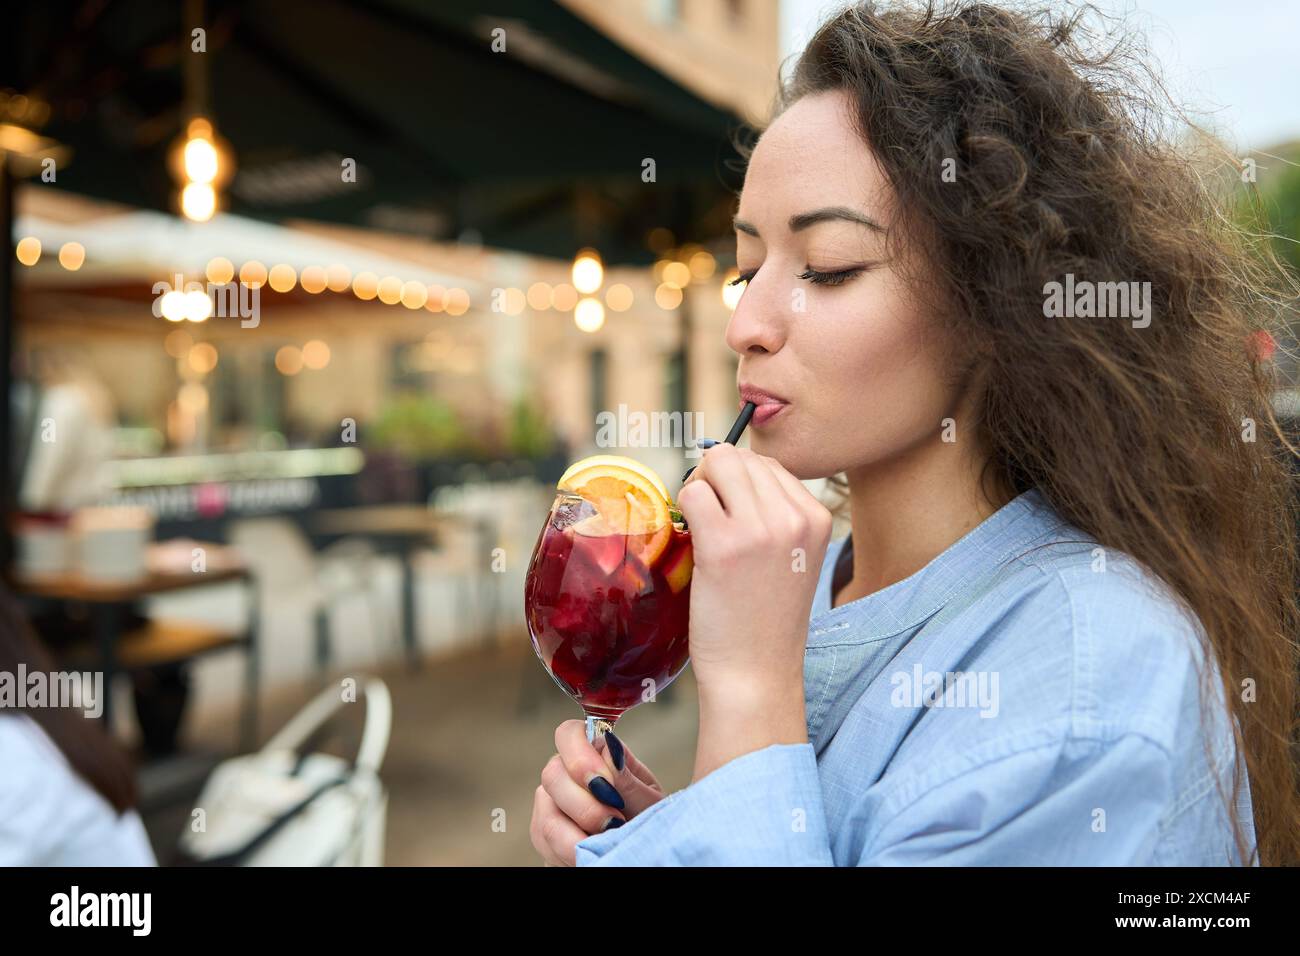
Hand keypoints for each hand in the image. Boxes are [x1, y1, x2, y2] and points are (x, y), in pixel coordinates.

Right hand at [530, 719, 664, 865]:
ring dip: (578, 836)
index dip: (580, 757)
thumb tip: (609, 743)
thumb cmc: (646, 821)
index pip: (569, 734)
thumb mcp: (649, 802)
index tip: (606, 785)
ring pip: (547, 815)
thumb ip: (628, 779)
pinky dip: (569, 852)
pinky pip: (544, 840)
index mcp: (595, 754)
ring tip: (606, 842)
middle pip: (552, 775)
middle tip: (614, 822)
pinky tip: (590, 853)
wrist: (637, 851)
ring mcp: (550, 802)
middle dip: (585, 806)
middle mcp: (566, 772)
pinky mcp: (542, 831)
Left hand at [676, 444, 832, 777]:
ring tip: (700, 531)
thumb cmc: (762, 621)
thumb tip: (728, 470)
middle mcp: (795, 517)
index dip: (737, 484)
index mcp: (816, 517)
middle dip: (714, 479)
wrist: (755, 676)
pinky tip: (691, 543)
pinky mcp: (725, 545)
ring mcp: (762, 529)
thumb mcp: (790, 559)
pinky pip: (692, 493)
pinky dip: (683, 510)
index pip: (768, 463)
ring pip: (717, 463)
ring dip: (698, 489)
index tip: (728, 516)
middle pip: (740, 456)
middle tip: (705, 521)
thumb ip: (774, 514)